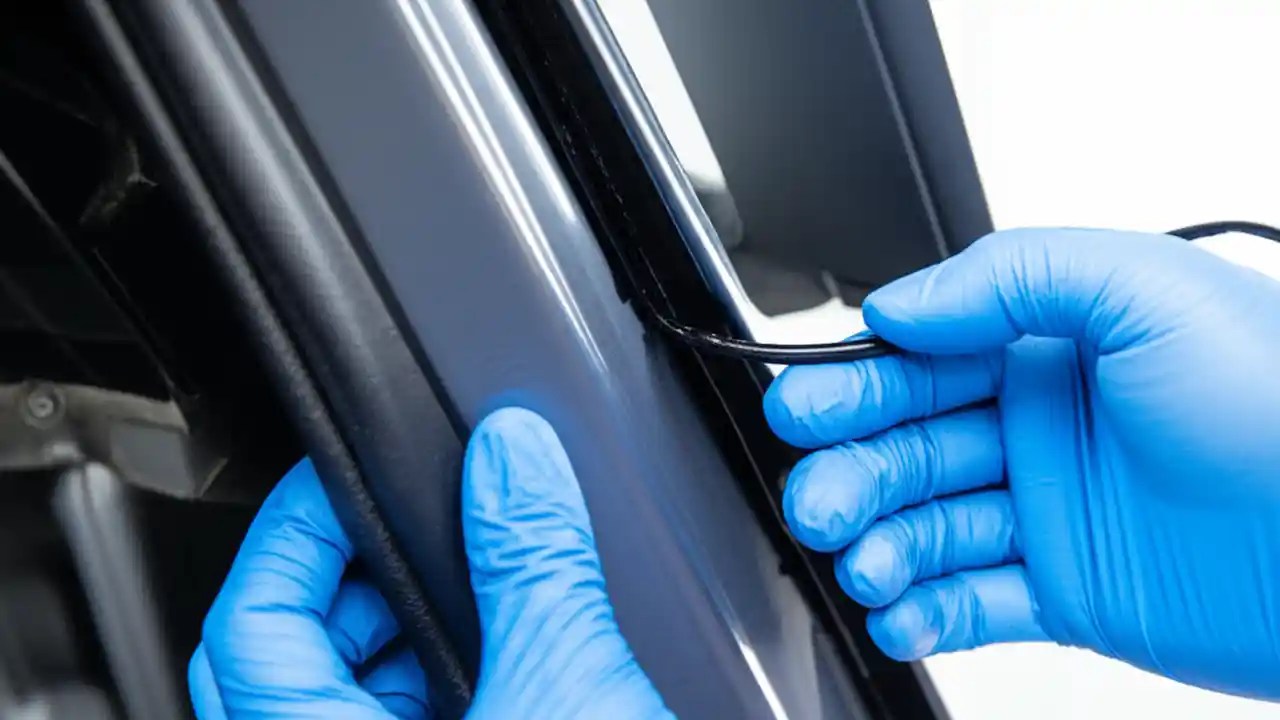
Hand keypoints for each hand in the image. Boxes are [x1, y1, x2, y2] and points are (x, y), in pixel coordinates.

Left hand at [190, 407, 669, 717]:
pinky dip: (436, 678)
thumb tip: (512, 456)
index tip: (344, 475)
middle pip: (284, 649)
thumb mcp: (570, 688)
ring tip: (476, 589)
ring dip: (402, 628)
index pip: (249, 620)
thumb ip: (534, 564)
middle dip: (356, 572)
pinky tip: (505, 656)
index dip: (293, 526)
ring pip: (338, 691)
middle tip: (422, 525)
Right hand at [764, 228, 1279, 698]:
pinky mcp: (1069, 591)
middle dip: (853, 473)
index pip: (921, 362)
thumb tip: (902, 305)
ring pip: (928, 528)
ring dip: (880, 546)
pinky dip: (925, 611)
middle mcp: (1041, 427)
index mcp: (1050, 346)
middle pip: (909, 448)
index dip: (855, 388)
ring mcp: (1050, 511)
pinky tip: (899, 611)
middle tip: (820, 500)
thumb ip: (1010, 276)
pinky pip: (974, 602)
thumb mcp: (1147, 287)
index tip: (804, 409)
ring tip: (864, 562)